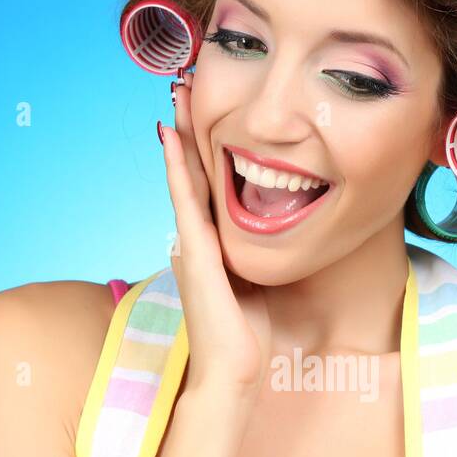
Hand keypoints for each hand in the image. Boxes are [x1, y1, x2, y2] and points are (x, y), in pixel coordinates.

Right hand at [160, 71, 270, 395]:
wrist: (233, 374)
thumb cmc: (249, 337)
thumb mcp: (259, 284)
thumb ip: (260, 256)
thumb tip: (283, 234)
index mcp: (211, 245)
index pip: (207, 186)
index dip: (204, 147)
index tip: (206, 110)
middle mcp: (194, 239)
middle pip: (191, 171)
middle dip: (188, 128)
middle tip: (185, 83)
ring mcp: (190, 243)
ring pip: (183, 177)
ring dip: (179, 134)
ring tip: (176, 94)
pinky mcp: (193, 252)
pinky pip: (184, 199)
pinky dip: (178, 166)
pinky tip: (172, 137)